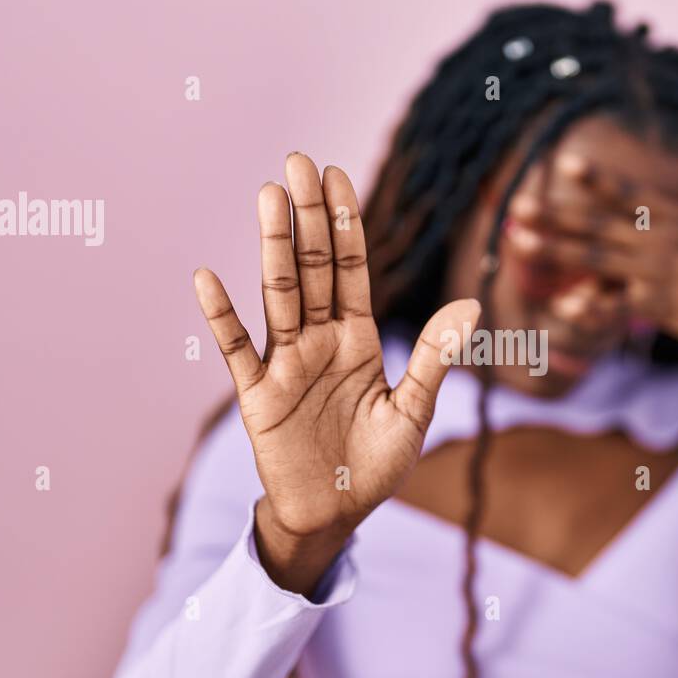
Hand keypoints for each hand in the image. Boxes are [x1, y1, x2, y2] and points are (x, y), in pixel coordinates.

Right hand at [193, 153, 477, 596]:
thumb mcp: (412, 411)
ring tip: (267, 196)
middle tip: (299, 161)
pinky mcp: (257, 396)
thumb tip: (471, 307)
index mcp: (358, 338)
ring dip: (273, 247)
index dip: (346, 223)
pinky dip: (222, 317)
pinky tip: (207, 277)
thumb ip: (433, 358)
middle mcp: (319, 340)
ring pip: (279, 294)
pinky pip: (235, 350)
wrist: (336, 516)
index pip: (351, 269)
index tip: (338, 176)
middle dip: (309, 216)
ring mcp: (286, 363)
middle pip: (314, 267)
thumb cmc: (377, 466)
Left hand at [504, 152, 677, 366]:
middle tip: (517, 206)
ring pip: (595, 258)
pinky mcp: (659, 306)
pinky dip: (587, 306)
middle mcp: (664, 240)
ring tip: (519, 242)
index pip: (630, 194)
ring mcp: (659, 272)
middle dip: (556, 215)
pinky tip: (559, 305)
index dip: (596, 180)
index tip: (563, 165)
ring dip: (554, 249)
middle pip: (599, 224)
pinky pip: (614, 305)